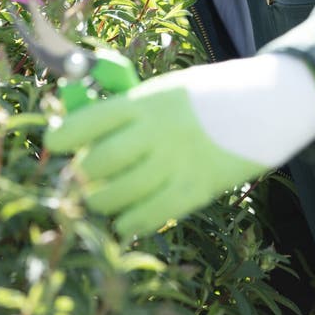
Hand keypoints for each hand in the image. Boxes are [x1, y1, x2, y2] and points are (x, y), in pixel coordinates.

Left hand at [45, 53, 314, 237]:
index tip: (53, 144)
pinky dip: (130, 223)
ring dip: (101, 202)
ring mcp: (175, 163)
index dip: (65, 135)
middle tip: (83, 177)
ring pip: (119, 195)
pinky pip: (150, 215)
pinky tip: (124, 222)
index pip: (89, 121)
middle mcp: (154, 133)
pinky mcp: (194, 189)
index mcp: (143, 102)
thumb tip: (79, 118)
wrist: (261, 105)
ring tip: (101, 199)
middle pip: (98, 164)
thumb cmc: (198, 98)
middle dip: (82, 176)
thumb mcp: (160, 91)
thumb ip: (123, 108)